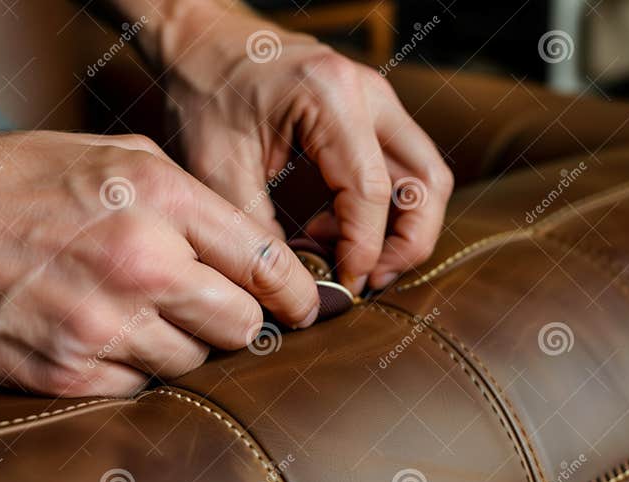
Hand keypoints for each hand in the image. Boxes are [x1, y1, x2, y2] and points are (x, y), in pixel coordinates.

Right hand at [0, 132, 318, 396]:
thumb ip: (190, 197)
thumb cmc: (23, 182)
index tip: (304, 304)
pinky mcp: (71, 372)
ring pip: (195, 362)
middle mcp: (142, 264)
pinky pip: (142, 387)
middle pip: (243, 325)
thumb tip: (247, 245)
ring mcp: (105, 324)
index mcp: (162, 201)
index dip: (297, 292)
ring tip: (144, 313)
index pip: (265, 262)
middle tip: (217, 307)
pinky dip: (136, 367)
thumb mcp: (116, 157)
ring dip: (184, 344)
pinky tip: (107, 333)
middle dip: (239, 320)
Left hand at [148, 3, 453, 292]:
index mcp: (330, 96)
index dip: (364, 250)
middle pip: (427, 181)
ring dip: (403, 228)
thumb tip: (297, 290)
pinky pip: (402, 169)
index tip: (343, 286)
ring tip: (349, 258)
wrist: (201, 44)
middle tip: (369, 280)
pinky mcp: (370, 114)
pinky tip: (336, 229)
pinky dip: (385, 209)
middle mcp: (368, 93)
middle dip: (409, 243)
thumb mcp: (218, 168)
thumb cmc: (204, 91)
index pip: (371, 191)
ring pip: (424, 175)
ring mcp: (376, 101)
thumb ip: (260, 233)